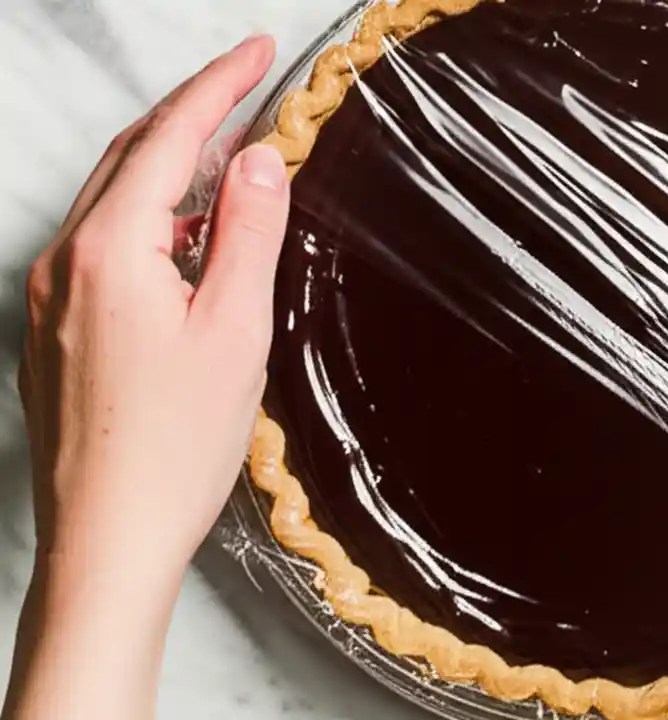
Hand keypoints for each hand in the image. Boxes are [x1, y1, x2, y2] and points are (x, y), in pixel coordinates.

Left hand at [7, 36, 284, 719]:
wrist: (107, 538)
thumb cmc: (173, 447)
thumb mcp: (235, 330)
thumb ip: (248, 233)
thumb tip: (259, 159)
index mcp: (109, 252)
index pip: (168, 139)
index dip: (218, 86)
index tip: (258, 50)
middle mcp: (65, 262)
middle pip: (129, 155)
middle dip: (190, 112)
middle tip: (247, 86)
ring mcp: (51, 296)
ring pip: (114, 199)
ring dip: (171, 167)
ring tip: (232, 163)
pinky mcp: (55, 328)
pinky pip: (103, 244)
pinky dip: (151, 219)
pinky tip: (190, 241)